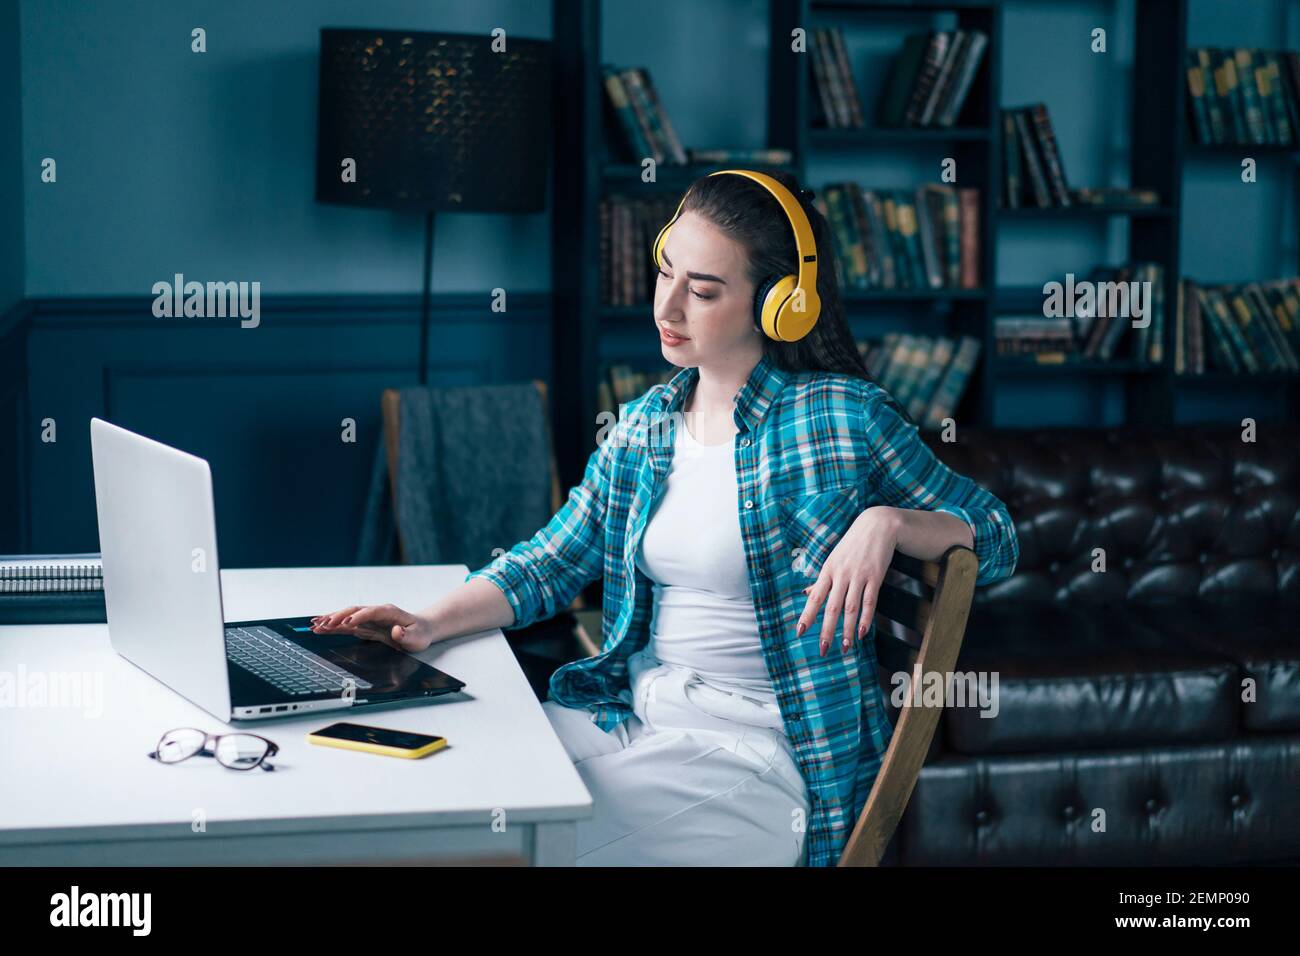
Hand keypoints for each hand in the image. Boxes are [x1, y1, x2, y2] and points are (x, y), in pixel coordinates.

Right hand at [309, 603, 435, 652]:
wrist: (421, 629)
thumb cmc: (420, 633)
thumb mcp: (418, 637)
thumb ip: (406, 635)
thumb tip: (395, 631)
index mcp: (389, 612)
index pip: (370, 612)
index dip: (358, 617)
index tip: (346, 624)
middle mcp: (376, 612)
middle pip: (354, 611)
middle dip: (338, 617)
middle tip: (323, 625)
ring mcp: (369, 619)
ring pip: (346, 617)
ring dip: (331, 621)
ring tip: (314, 626)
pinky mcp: (364, 626)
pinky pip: (346, 625)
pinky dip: (334, 626)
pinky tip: (321, 628)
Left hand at [796, 506, 899, 655]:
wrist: (878, 526)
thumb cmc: (852, 545)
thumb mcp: (833, 559)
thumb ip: (821, 580)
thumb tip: (805, 594)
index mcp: (828, 570)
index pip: (815, 597)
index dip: (807, 615)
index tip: (800, 633)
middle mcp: (841, 574)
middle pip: (832, 607)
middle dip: (826, 630)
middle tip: (822, 650)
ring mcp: (859, 576)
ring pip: (851, 608)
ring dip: (847, 629)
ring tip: (844, 648)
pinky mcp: (876, 577)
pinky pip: (870, 601)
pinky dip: (866, 618)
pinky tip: (861, 633)